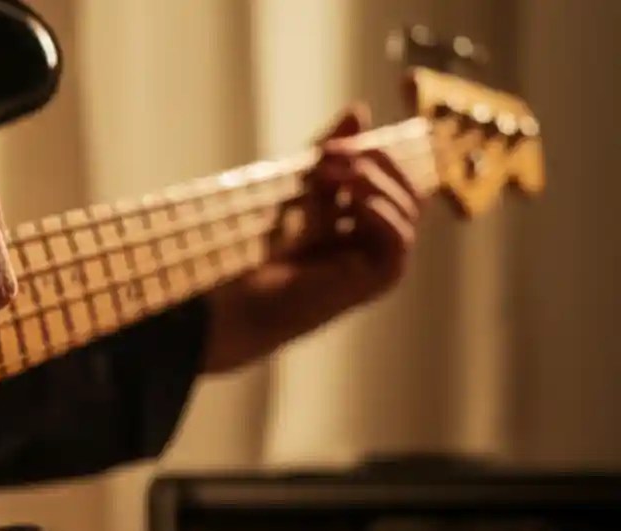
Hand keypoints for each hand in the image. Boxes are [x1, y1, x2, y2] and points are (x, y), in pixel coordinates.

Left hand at [203, 103, 420, 372]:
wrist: (248, 295)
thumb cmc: (271, 248)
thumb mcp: (305, 189)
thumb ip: (332, 154)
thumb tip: (360, 109)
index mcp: (371, 220)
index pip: (396, 175)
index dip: (372, 152)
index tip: (327, 147)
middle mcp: (384, 241)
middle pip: (408, 185)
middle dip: (372, 161)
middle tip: (327, 157)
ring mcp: (386, 261)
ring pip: (407, 205)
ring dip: (370, 181)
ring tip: (329, 178)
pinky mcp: (382, 278)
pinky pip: (400, 235)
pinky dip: (379, 211)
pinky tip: (351, 204)